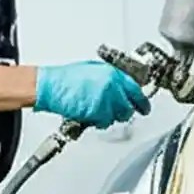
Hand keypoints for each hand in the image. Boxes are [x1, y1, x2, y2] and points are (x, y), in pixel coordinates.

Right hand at [33, 60, 150, 127]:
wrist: (49, 86)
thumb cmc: (65, 79)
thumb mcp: (93, 70)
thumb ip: (110, 79)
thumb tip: (120, 87)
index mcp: (113, 73)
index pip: (136, 89)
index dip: (142, 101)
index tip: (144, 107)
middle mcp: (113, 86)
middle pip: (129, 107)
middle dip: (123, 111)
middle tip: (115, 112)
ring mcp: (106, 99)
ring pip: (117, 116)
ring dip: (109, 117)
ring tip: (96, 110)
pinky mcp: (97, 112)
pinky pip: (104, 122)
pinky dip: (98, 121)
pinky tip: (89, 114)